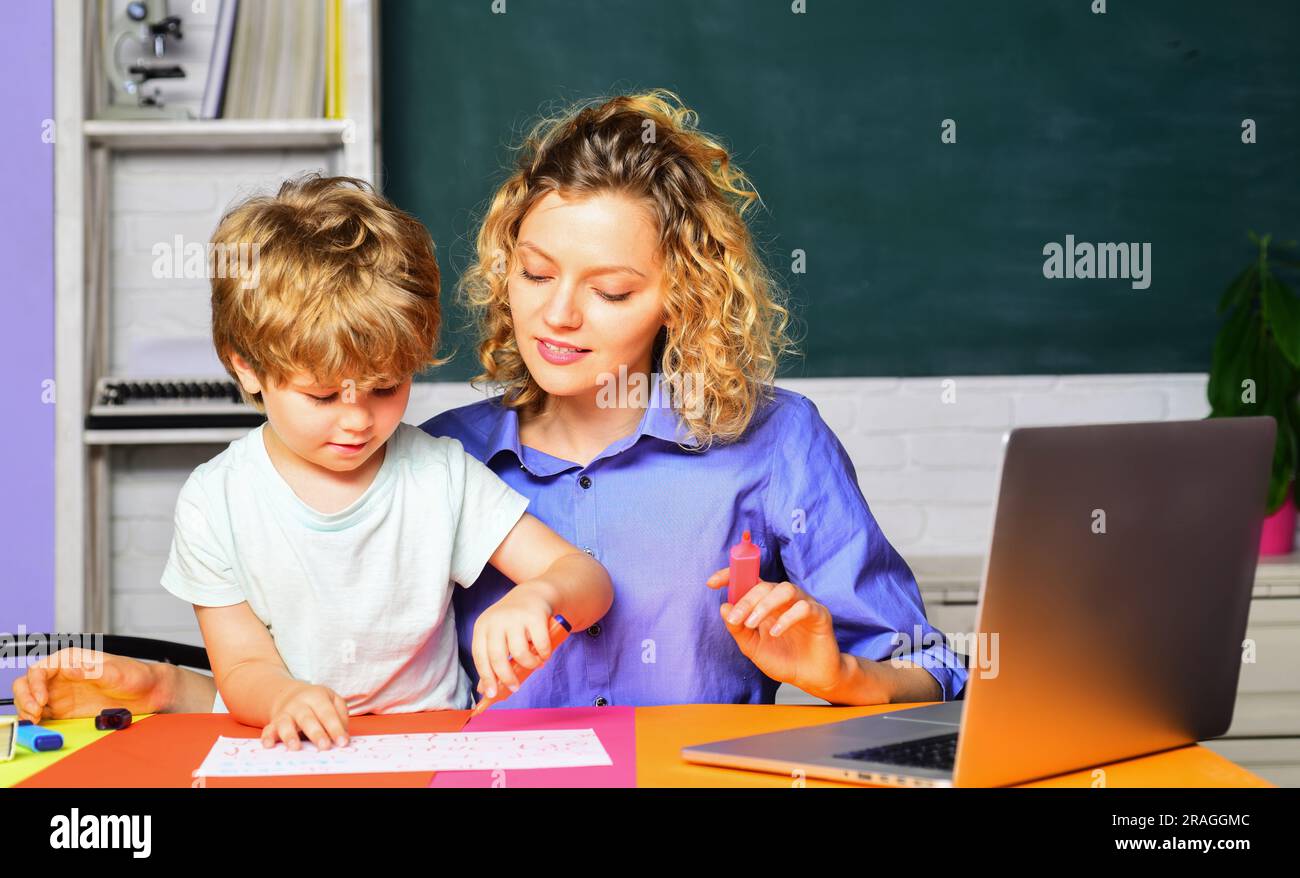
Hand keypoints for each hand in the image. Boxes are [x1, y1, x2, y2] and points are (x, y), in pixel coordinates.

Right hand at [12, 648, 165, 722]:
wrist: (149, 692)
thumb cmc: (135, 675)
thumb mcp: (116, 672)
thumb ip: (92, 671)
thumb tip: (69, 669)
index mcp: (71, 660)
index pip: (40, 669)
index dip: (35, 684)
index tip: (42, 698)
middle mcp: (62, 675)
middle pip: (28, 684)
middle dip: (25, 697)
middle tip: (35, 713)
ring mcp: (61, 693)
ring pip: (30, 699)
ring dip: (27, 710)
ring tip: (36, 721)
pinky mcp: (65, 710)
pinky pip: (42, 714)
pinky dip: (36, 720)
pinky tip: (40, 725)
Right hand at [262, 682, 349, 750]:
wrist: (289, 694)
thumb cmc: (317, 702)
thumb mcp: (332, 700)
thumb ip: (340, 715)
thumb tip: (343, 735)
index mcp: (317, 697)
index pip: (328, 713)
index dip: (336, 728)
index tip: (343, 742)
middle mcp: (299, 704)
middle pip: (307, 719)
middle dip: (316, 733)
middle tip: (325, 746)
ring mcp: (285, 713)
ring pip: (285, 724)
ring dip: (290, 736)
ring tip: (296, 748)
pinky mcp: (273, 723)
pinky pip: (268, 730)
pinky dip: (267, 737)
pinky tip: (269, 745)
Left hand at [470, 585, 556, 702]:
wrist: (535, 593)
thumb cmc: (513, 621)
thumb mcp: (497, 636)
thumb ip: (491, 660)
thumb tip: (484, 690)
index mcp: (483, 626)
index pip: (480, 656)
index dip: (486, 677)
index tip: (491, 694)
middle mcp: (497, 620)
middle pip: (497, 657)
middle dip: (507, 677)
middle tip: (515, 687)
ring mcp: (516, 617)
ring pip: (520, 653)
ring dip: (530, 664)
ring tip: (535, 664)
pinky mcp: (535, 616)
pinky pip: (540, 645)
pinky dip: (544, 654)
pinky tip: (544, 654)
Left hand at [706, 568, 844, 696]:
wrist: (810, 678)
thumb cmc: (783, 659)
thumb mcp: (753, 647)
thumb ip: (738, 629)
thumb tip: (723, 607)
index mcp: (766, 602)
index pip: (749, 580)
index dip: (730, 576)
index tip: (711, 583)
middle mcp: (784, 599)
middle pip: (763, 586)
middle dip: (745, 601)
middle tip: (735, 619)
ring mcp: (803, 604)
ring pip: (784, 589)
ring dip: (764, 605)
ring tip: (753, 624)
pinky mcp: (820, 614)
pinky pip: (804, 607)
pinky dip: (787, 618)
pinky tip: (776, 632)